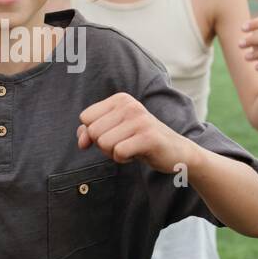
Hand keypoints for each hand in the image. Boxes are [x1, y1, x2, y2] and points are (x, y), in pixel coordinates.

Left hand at [77, 92, 192, 172]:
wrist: (176, 152)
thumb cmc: (140, 141)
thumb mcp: (114, 132)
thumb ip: (91, 132)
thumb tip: (81, 141)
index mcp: (120, 99)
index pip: (86, 118)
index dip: (95, 133)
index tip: (115, 135)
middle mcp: (130, 105)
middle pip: (93, 132)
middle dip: (104, 145)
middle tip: (125, 143)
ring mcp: (140, 120)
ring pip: (104, 143)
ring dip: (114, 153)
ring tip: (132, 148)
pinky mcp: (148, 137)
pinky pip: (118, 152)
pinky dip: (124, 159)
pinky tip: (138, 154)